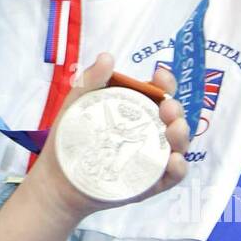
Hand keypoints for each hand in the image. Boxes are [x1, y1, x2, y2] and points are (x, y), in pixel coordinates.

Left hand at [35, 52, 189, 213]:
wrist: (58, 180)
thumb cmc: (71, 139)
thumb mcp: (77, 105)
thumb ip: (91, 81)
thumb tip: (107, 57)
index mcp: (136, 109)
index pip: (160, 92)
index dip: (166, 82)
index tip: (161, 76)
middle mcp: (150, 131)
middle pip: (173, 117)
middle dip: (175, 109)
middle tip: (167, 108)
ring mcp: (153, 157)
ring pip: (178, 144)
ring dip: (182, 134)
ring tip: (174, 129)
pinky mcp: (151, 183)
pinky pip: (172, 176)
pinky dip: (178, 168)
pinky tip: (174, 160)